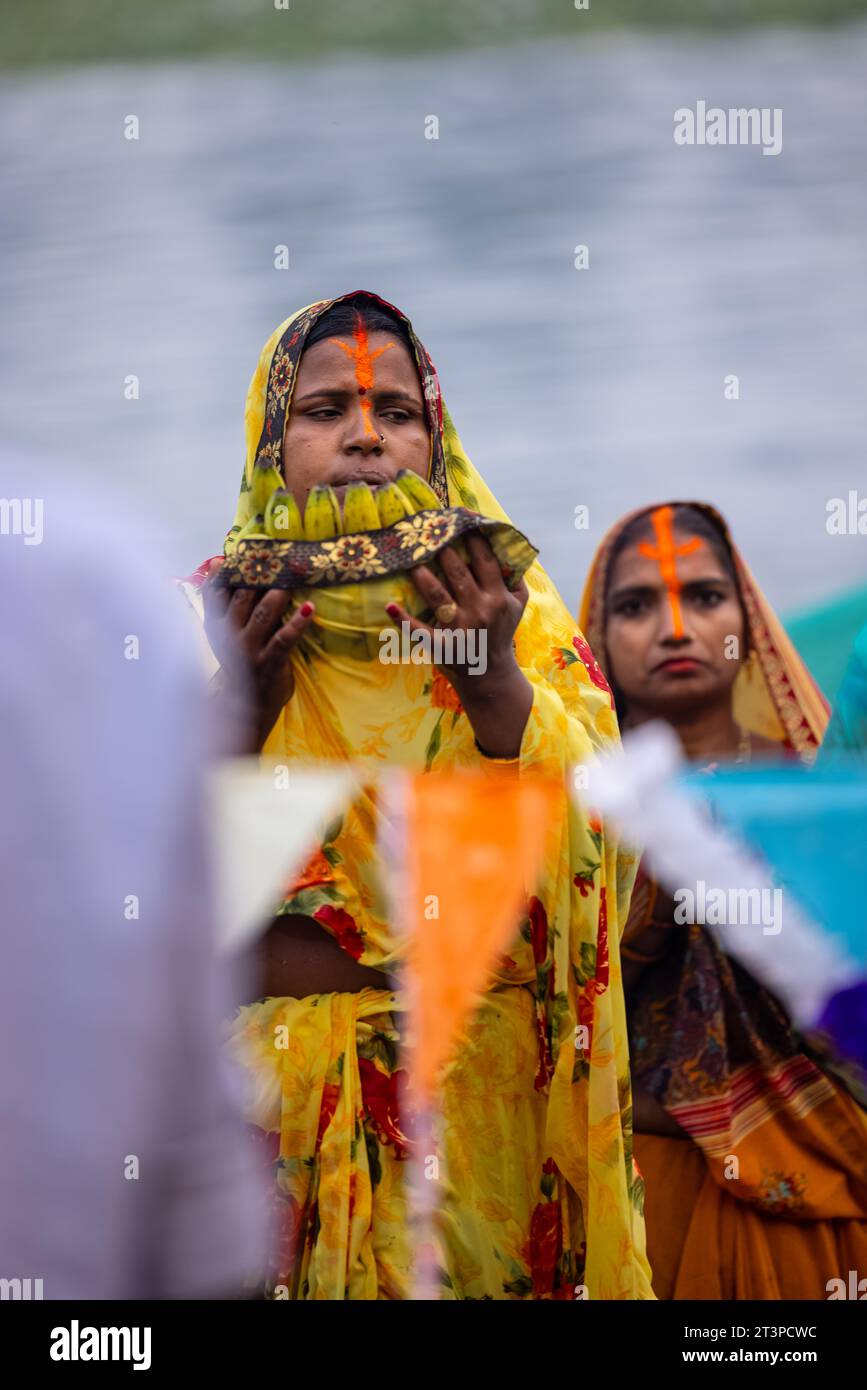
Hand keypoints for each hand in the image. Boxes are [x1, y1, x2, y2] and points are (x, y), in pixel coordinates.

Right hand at [202, 559, 314, 752]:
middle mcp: (228, 634)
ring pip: (263, 614)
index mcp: (215, 623)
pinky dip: (298, 623)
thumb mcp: (229, 631)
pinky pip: (284, 639)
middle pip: (243, 596)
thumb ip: (230, 600)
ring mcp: (248, 649)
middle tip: (280, 555)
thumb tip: (224, 561)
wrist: (246, 704)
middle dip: (262, 574)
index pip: (216, 589)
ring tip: (294, 577)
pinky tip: (310, 609)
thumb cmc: (243, 660)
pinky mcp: (269, 663)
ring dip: (279, 593)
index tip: (246, 549)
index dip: (231, 567)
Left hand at [385, 533, 532, 758]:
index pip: (486, 561)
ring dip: (422, 575)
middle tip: (427, 531)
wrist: (491, 676)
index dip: (473, 538)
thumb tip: (508, 545)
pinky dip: (403, 619)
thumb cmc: (501, 634)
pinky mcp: (442, 646)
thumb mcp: (518, 607)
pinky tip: (389, 605)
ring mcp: (460, 629)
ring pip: (438, 595)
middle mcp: (481, 611)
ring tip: (408, 558)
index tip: (459, 520)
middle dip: (443, 549)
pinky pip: (420, 631)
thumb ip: (516, 578)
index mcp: (499, 598)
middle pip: (459, 572)